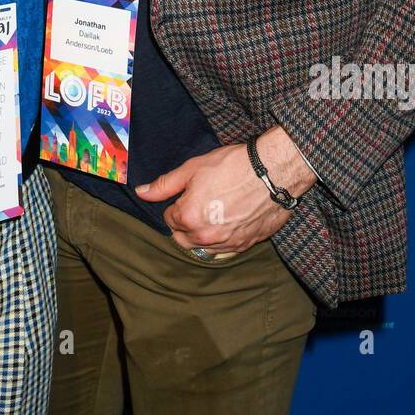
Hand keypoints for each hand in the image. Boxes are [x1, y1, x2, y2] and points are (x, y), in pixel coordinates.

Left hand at [135, 127, 314, 254]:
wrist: (273, 172)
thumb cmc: (233, 166)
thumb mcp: (193, 168)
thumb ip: (165, 185)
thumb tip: (141, 192)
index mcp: (188, 218)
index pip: (169, 219)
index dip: (177, 204)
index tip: (189, 193)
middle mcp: (206, 237)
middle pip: (183, 238)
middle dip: (185, 224)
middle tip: (199, 203)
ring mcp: (227, 244)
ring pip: (204, 247)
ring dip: (203, 233)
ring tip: (215, 210)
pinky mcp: (246, 245)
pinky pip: (225, 248)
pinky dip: (223, 237)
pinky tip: (231, 219)